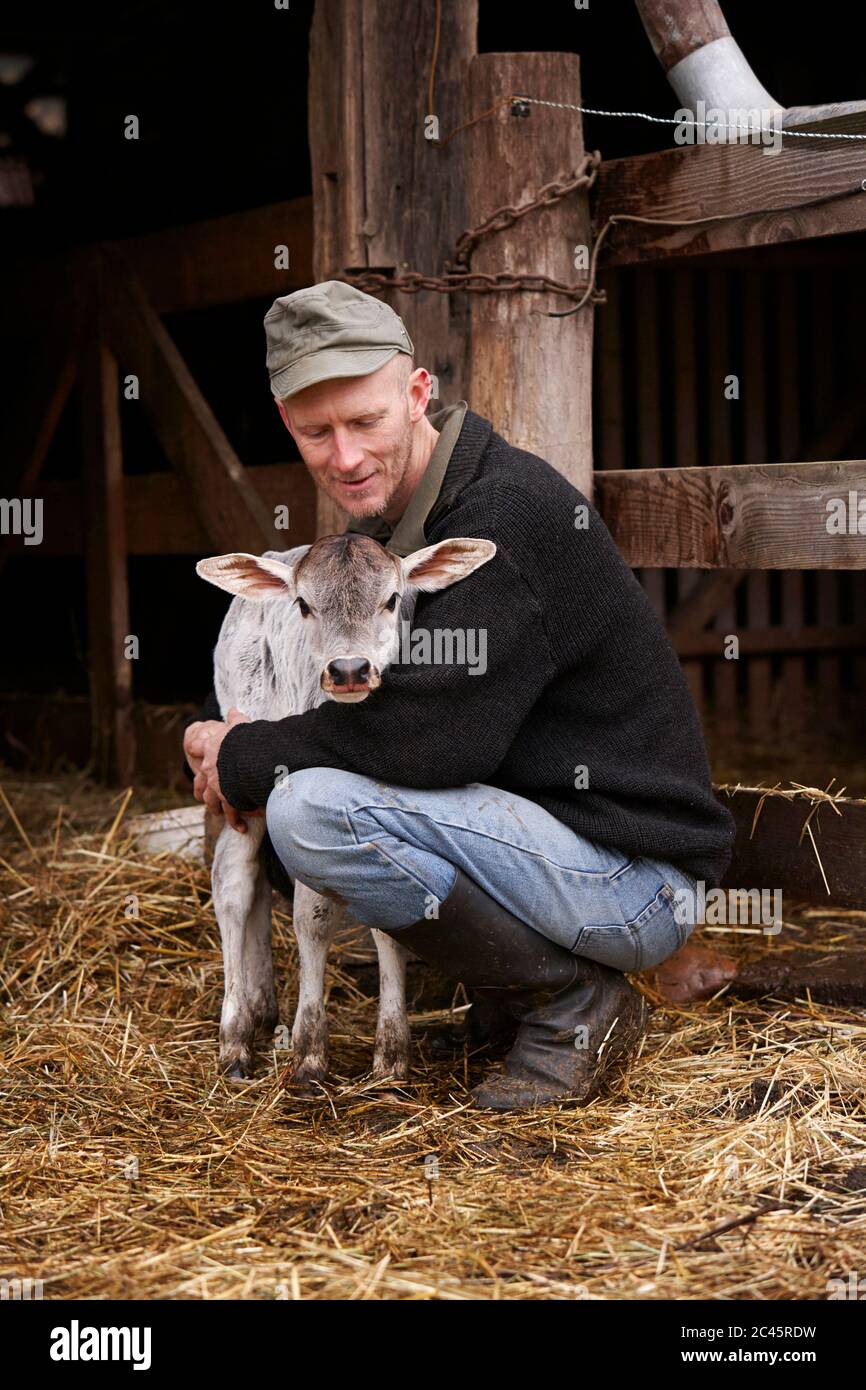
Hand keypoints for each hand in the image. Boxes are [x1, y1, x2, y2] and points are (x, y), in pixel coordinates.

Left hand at [184, 707, 263, 831]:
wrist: (249, 757)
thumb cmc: (245, 739)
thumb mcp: (240, 725)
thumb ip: (236, 719)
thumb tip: (233, 709)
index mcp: (211, 748)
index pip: (196, 747)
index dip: (195, 748)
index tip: (193, 750)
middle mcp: (210, 768)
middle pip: (201, 782)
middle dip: (203, 789)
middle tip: (207, 795)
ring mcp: (217, 785)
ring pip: (211, 800)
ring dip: (216, 808)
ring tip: (223, 814)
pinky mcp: (228, 798)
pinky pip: (231, 812)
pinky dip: (236, 820)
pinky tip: (241, 827)